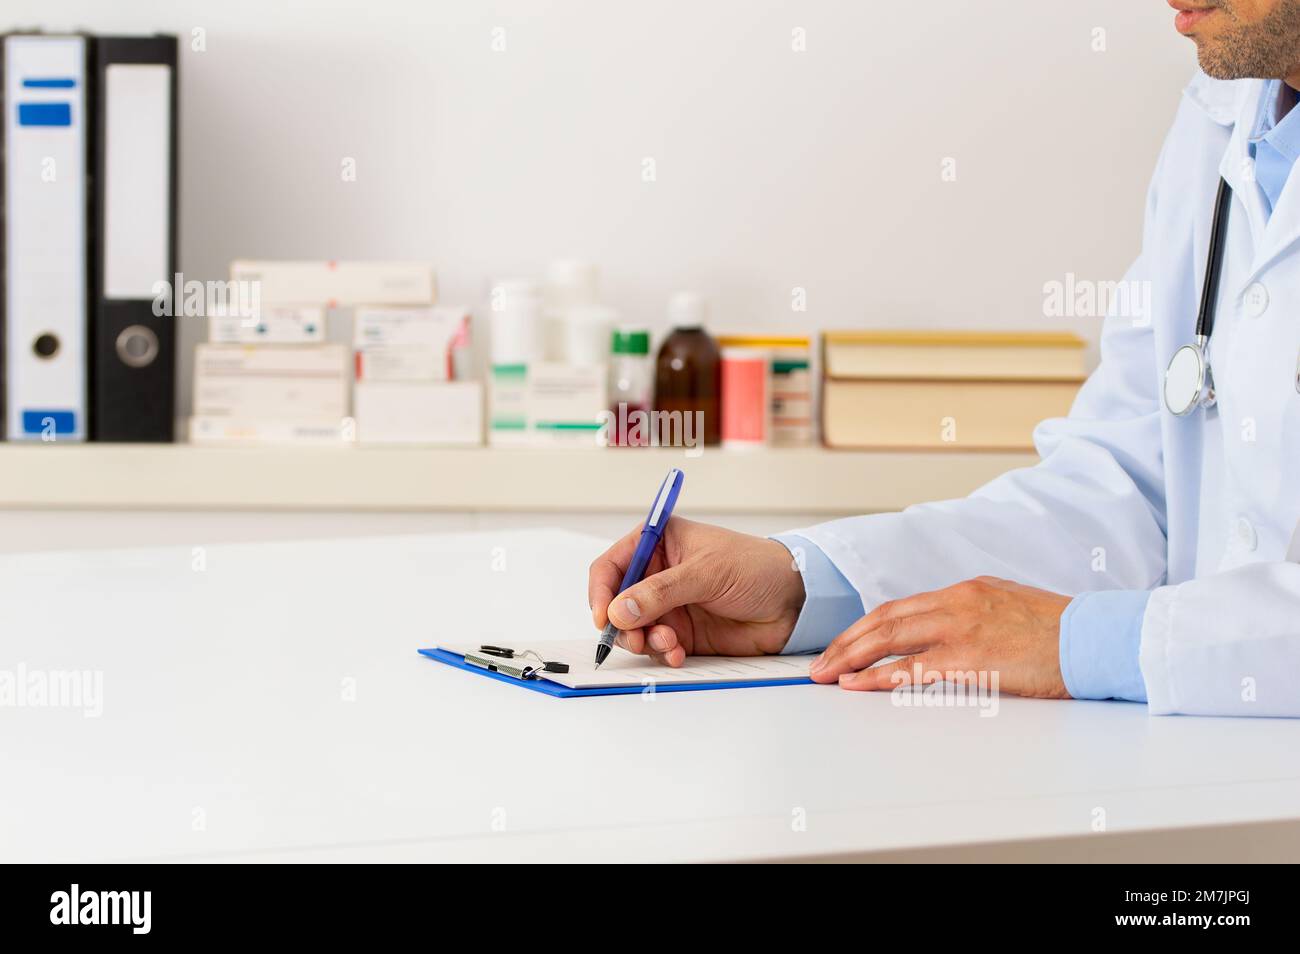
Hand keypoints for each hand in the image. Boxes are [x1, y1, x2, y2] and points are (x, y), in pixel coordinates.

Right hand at [588, 517, 805, 666]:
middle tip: (637, 638)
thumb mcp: (707, 571)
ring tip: (670, 643)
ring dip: (645, 640)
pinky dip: (662, 653)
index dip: (602, 591)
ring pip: (634, 630)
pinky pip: (656, 647)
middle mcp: (659, 574)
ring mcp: (669, 606)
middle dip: (622, 624)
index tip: (604, 616)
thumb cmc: (757, 567)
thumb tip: (620, 609)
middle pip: (617, 603)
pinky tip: (678, 652)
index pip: (613, 566)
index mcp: (659, 543)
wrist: (795, 602)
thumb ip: (660, 591)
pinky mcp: (682, 633)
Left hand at [809, 576, 1071, 698]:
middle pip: (884, 619)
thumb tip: (943, 627)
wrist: (1095, 638)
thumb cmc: (1059, 630)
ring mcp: (962, 628)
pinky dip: (878, 676)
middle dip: (846, 642)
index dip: (866, 627)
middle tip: (820, 662)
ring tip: (826, 674)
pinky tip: (857, 685)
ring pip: (889, 638)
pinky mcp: (971, 658)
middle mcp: (957, 602)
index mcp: (965, 590)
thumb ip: (972, 612)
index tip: (845, 643)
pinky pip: (912, 669)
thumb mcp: (1008, 605)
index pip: (900, 607)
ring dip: (851, 657)